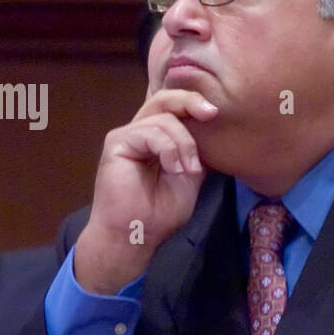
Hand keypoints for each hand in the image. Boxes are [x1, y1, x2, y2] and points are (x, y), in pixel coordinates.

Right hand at [73, 89, 217, 293]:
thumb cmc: (160, 212)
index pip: (175, 109)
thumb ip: (197, 152)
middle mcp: (142, 132)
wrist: (137, 235)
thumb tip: (214, 131)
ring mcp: (128, 135)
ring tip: (188, 171)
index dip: (194, 104)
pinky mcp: (117, 142)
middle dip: (190, 101)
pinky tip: (174, 169)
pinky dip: (168, 149)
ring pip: (163, 118)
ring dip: (184, 144)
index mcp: (159, 139)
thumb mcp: (190, 177)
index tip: (216, 114)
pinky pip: (148, 131)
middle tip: (211, 114)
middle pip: (164, 100)